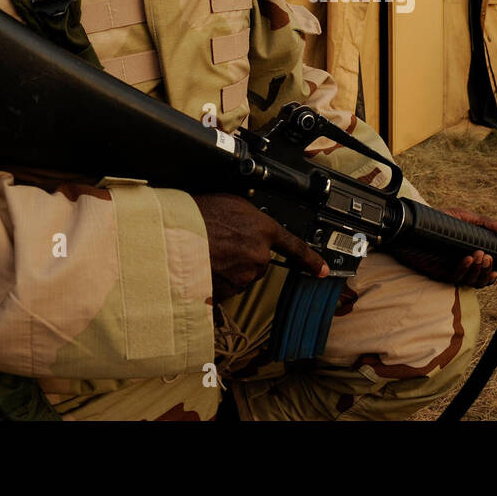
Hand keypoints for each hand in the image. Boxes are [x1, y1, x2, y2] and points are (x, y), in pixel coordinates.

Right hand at [194, 194, 327, 302]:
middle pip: (258, 262)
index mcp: (263, 230)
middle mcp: (258, 255)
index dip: (311, 260)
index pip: (295, 247)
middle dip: (243, 256)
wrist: (173, 234)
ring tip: (207, 253)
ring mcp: (243, 276)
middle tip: (220, 244)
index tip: (323, 271)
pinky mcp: (227, 292)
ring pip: (241, 276)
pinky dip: (216, 281)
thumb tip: (251, 225)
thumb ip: (250, 218)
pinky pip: (225, 289)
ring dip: (228, 269)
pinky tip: (203, 267)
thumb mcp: (231, 203)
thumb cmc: (197, 214)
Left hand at [389, 208, 496, 288]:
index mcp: (467, 256)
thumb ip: (484, 223)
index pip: (482, 272)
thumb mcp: (463, 218)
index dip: (490, 274)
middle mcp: (460, 266)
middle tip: (486, 257)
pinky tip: (467, 258)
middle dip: (485, 270)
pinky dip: (463, 270)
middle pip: (478, 279)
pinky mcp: (438, 272)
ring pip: (469, 281)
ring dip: (477, 271)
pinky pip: (455, 277)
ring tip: (479, 256)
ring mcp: (449, 270)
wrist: (413, 223)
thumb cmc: (437, 219)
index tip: (495, 268)